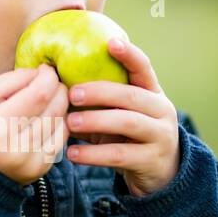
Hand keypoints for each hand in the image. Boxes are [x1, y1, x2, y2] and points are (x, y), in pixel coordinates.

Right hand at [0, 64, 69, 185]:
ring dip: (60, 105)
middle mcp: (17, 148)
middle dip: (57, 89)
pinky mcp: (41, 169)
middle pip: (55, 108)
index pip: (39, 95)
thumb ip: (11, 80)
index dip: (48, 77)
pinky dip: (59, 123)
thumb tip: (42, 73)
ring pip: (62, 122)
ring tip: (45, 99)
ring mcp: (32, 162)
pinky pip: (62, 139)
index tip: (45, 70)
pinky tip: (46, 117)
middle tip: (48, 82)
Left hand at [64, 38, 179, 197]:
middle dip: (101, 92)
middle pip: (132, 96)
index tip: (110, 43)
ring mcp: (160, 136)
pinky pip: (119, 155)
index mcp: (153, 94)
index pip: (144, 68)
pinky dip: (93, 154)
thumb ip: (98, 103)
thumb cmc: (130, 137)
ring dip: (96, 121)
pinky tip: (72, 153)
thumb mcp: (120, 116)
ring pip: (128, 123)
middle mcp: (162, 111)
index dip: (129, 55)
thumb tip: (55, 88)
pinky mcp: (151, 161)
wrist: (162, 173)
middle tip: (72, 93)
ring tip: (69, 123)